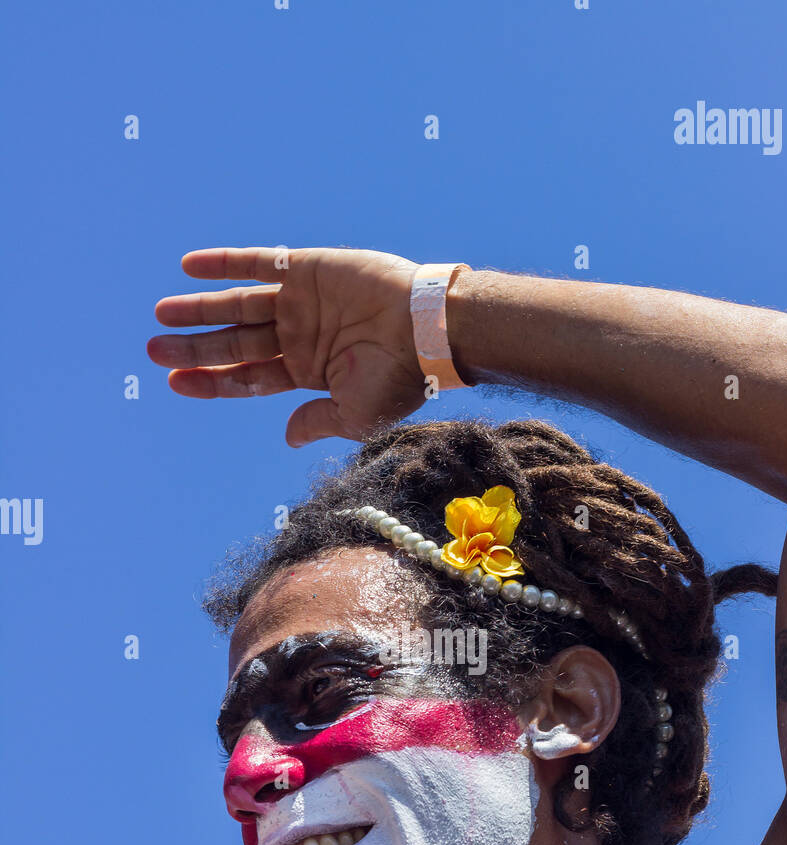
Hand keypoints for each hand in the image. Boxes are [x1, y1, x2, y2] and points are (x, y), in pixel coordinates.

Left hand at [147, 247, 424, 446]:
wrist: (430, 330)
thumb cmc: (400, 380)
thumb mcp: (355, 415)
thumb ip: (317, 422)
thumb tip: (287, 437)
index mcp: (307, 372)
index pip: (248, 378)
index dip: (211, 381)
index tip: (175, 383)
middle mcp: (299, 336)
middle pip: (235, 343)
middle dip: (195, 347)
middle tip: (154, 350)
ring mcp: (301, 302)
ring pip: (239, 305)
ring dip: (200, 308)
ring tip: (162, 313)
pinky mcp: (308, 268)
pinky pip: (259, 263)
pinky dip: (225, 263)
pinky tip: (189, 267)